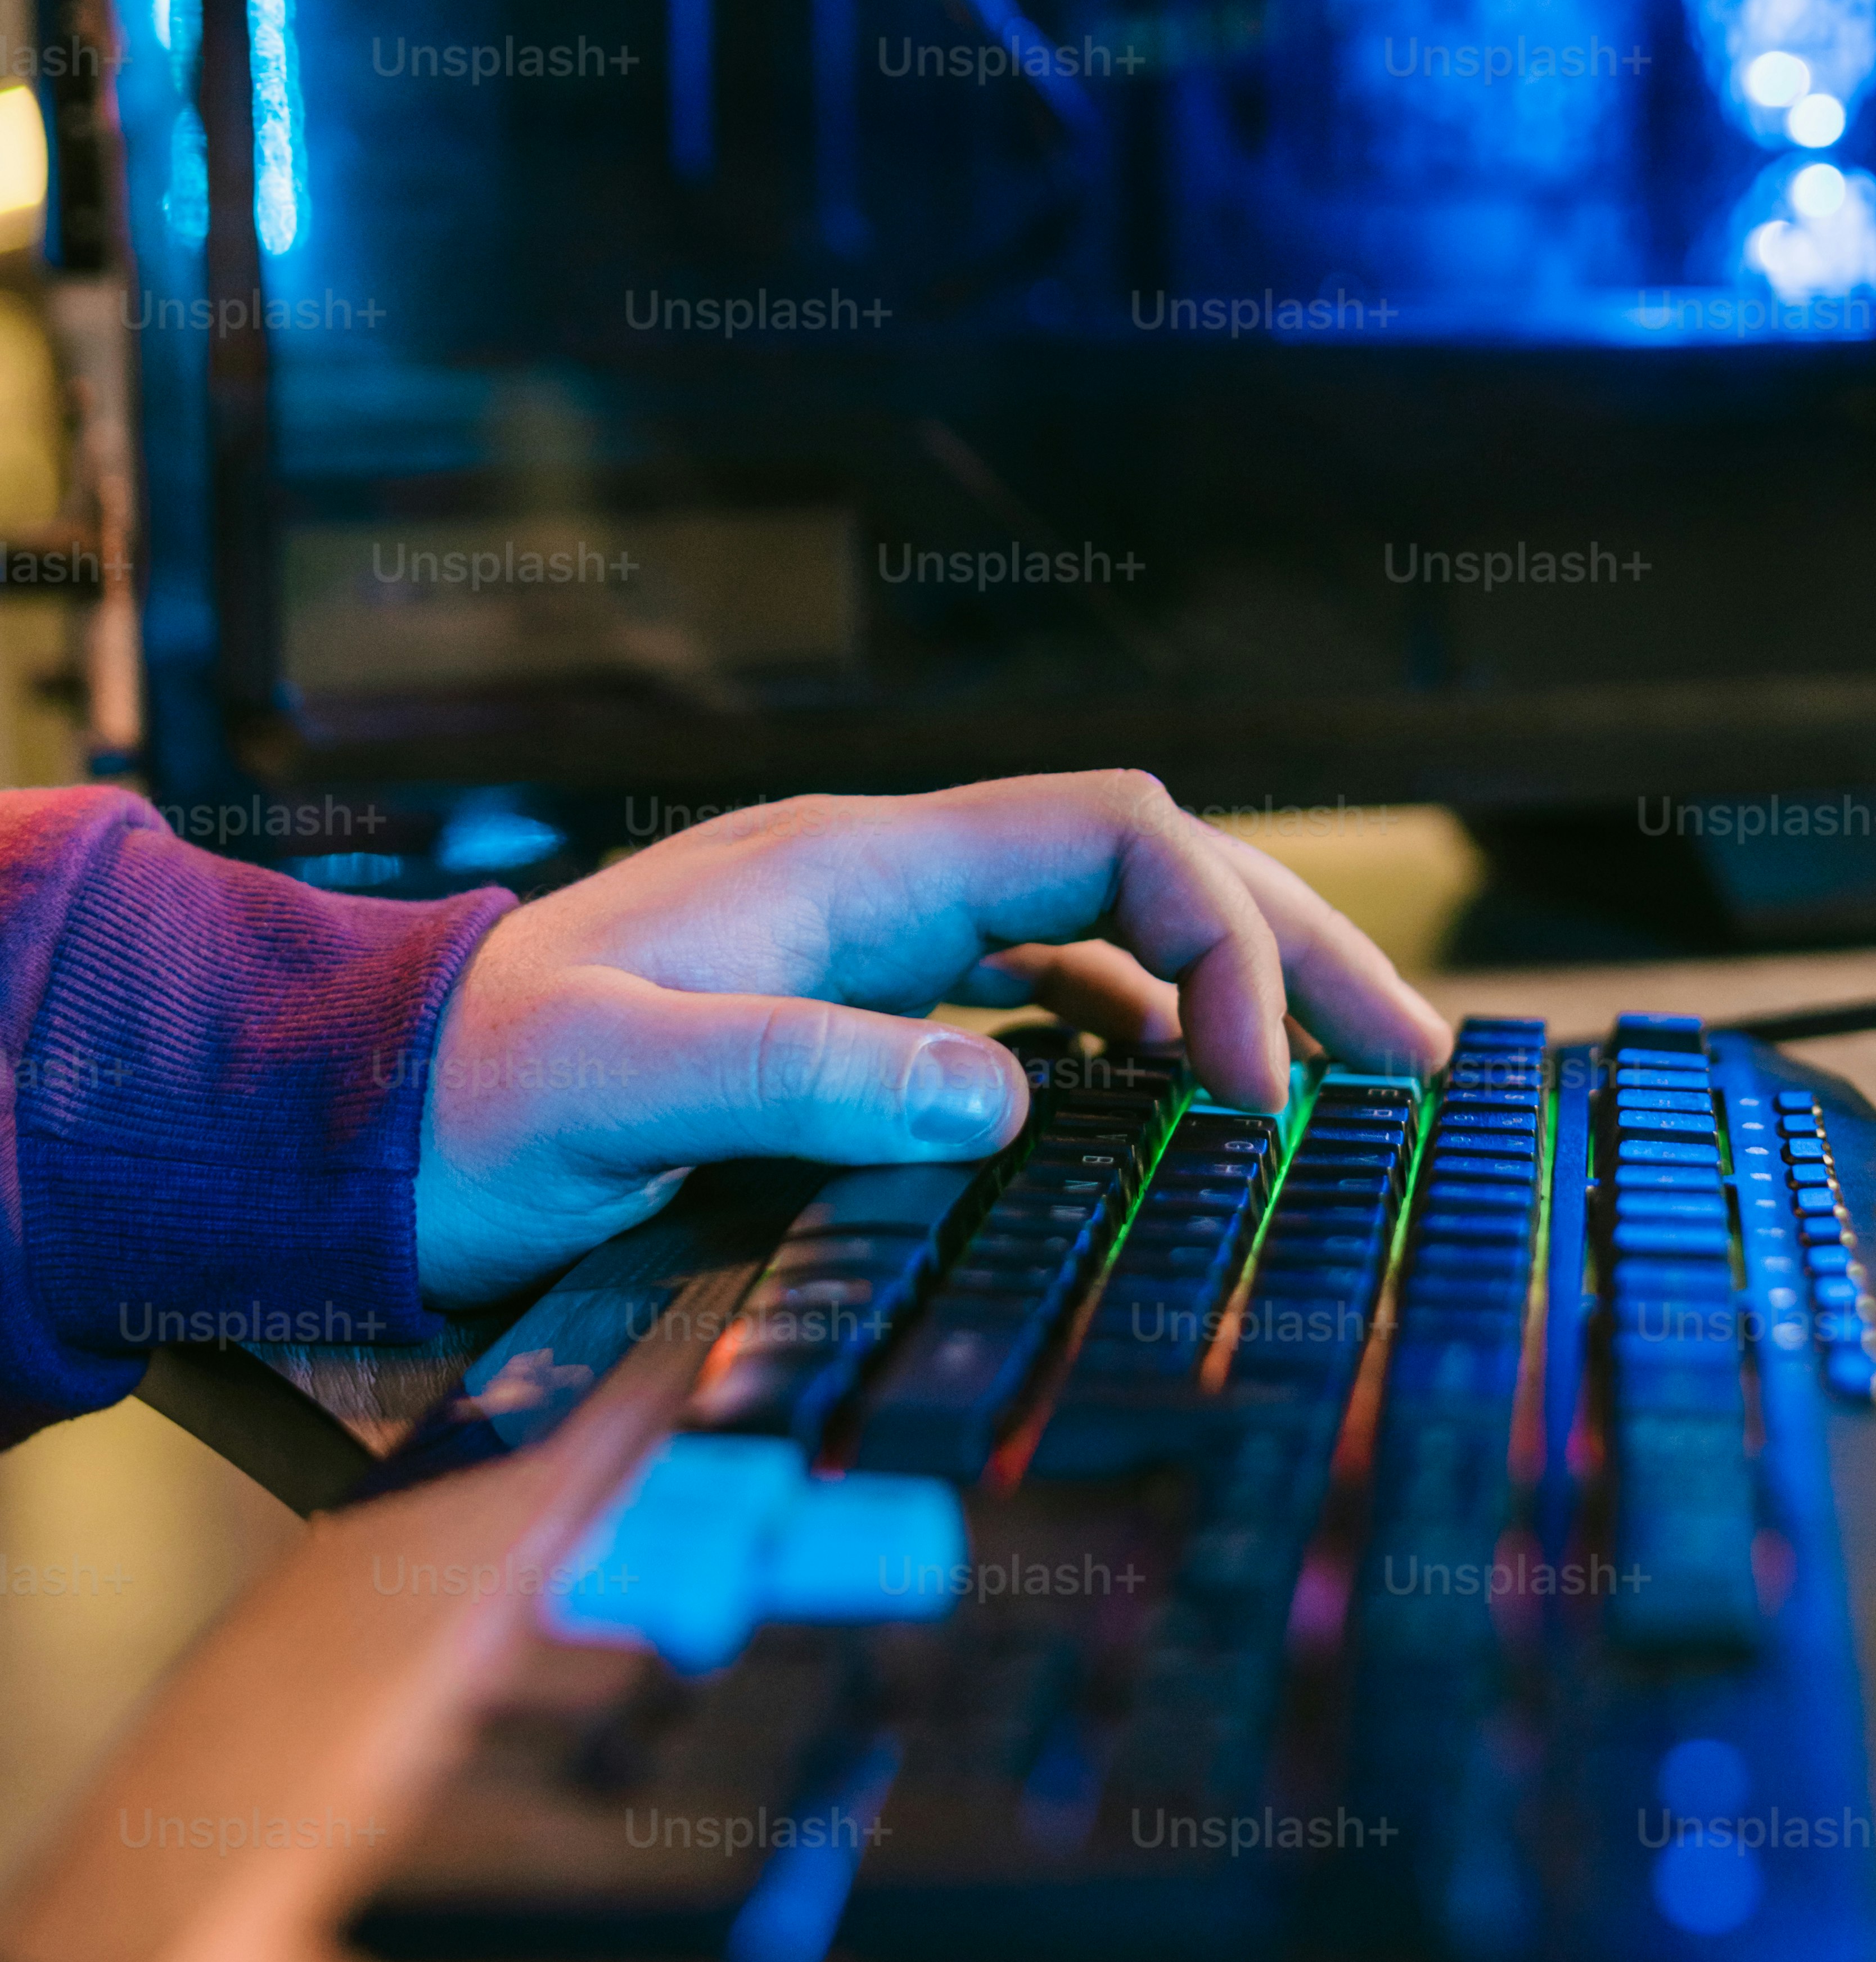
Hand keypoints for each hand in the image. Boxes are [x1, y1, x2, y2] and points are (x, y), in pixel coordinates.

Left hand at [414, 770, 1450, 1305]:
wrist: (377, 1124)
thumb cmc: (482, 1103)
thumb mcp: (622, 1087)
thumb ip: (809, 1076)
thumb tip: (1009, 1095)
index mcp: (862, 868)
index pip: (1116, 837)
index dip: (1225, 940)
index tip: (1259, 1093)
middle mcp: (892, 885)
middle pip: (1150, 867)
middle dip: (1291, 946)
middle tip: (1412, 1060)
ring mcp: (885, 946)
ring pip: (1114, 929)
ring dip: (1237, 991)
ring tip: (1344, 1084)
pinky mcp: (864, 1015)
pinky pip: (1049, 995)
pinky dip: (1141, 1037)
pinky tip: (1184, 1105)